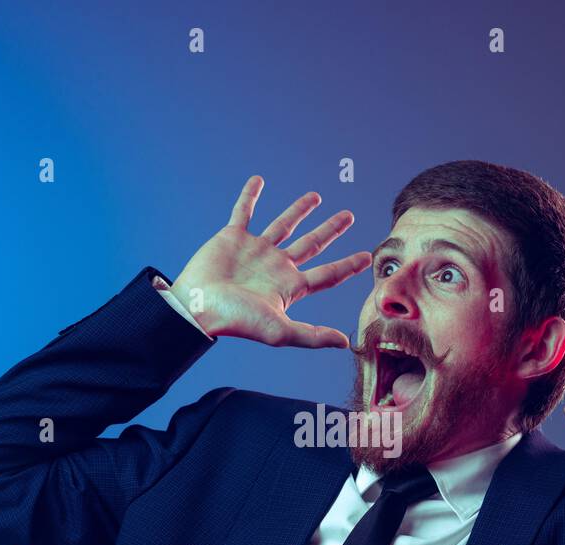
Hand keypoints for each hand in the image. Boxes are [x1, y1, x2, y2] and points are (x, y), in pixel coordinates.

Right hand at [169, 175, 371, 347]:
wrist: (198, 307)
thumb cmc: (237, 321)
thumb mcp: (280, 331)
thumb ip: (313, 335)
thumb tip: (346, 343)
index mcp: (290, 286)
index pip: (328, 274)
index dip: (348, 265)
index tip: (366, 256)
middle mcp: (276, 266)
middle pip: (312, 244)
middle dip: (330, 230)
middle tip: (348, 215)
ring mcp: (256, 250)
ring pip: (284, 224)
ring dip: (299, 210)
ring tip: (316, 196)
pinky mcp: (233, 237)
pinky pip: (244, 211)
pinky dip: (250, 196)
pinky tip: (258, 181)